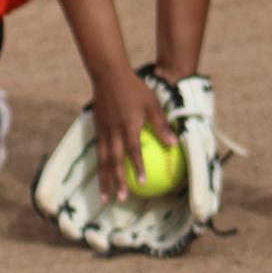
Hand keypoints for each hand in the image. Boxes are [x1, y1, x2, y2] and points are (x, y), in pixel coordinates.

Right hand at [88, 66, 178, 203]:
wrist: (108, 74)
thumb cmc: (134, 88)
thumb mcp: (152, 103)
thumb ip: (161, 124)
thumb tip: (174, 143)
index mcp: (129, 125)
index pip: (134, 151)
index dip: (139, 167)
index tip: (143, 183)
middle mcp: (114, 131)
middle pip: (115, 161)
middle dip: (117, 181)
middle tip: (121, 198)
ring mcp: (104, 130)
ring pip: (103, 160)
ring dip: (104, 179)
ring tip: (105, 196)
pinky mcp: (97, 128)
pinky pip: (99, 151)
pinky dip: (100, 165)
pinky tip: (102, 174)